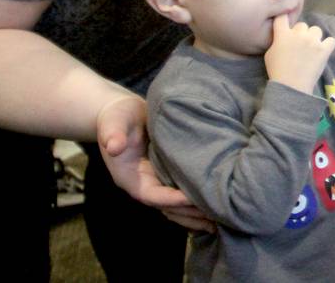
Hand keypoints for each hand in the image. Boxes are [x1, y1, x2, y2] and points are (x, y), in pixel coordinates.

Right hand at [96, 95, 214, 232]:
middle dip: (190, 215)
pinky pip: (181, 197)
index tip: (194, 200)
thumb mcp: (113, 122)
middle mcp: (144, 185)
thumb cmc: (118, 117)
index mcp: (129, 178)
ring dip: (196, 215)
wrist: (121, 114)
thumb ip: (112, 133)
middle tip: (217, 217)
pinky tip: (217, 206)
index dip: (172, 200)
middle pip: (167, 209)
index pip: (152, 196)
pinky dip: (196, 204)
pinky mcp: (167, 177)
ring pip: (176, 208)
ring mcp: (156, 183)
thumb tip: (113, 146)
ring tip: (222, 220)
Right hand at [265, 15, 334, 94]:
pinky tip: (323, 51)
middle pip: (302, 25)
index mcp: (283, 34)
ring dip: (314, 37)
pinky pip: (331, 40)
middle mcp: (299, 34)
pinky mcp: (324, 50)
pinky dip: (327, 45)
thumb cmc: (277, 71)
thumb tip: (282, 36)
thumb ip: (277, 40)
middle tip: (299, 45)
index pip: (283, 17)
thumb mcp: (269, 53)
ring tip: (312, 48)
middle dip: (300, 33)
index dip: (284, 18)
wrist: (291, 86)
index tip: (286, 23)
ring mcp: (313, 41)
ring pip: (316, 30)